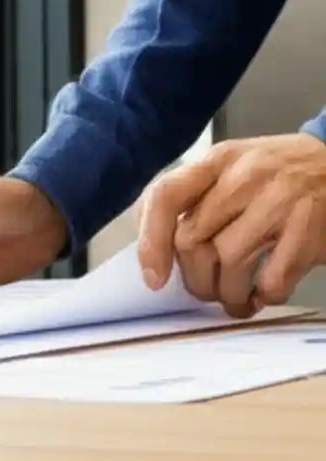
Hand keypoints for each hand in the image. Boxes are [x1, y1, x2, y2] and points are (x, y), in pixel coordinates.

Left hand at [139, 134, 325, 317]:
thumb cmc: (277, 171)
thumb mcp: (232, 166)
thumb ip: (194, 196)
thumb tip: (154, 247)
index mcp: (218, 161)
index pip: (165, 196)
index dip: (151, 241)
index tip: (153, 278)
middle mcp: (244, 178)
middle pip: (192, 239)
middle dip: (193, 277)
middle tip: (203, 290)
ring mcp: (279, 204)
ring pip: (228, 262)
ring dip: (225, 293)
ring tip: (231, 299)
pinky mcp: (309, 233)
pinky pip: (272, 279)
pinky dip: (261, 297)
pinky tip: (261, 296)